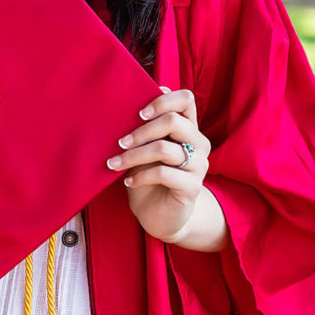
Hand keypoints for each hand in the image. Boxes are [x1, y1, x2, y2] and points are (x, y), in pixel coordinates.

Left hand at [106, 87, 215, 246]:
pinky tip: (128, 182)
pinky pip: (163, 173)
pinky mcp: (193, 187)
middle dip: (141, 130)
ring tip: (115, 163)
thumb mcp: (145, 149)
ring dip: (134, 155)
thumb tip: (127, 104)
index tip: (138, 113)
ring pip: (164, 149)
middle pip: (174, 121)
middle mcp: (199, 144)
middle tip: (120, 142)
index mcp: (188, 128)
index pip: (186, 99)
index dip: (163, 100)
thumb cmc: (149, 177)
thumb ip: (144, 129)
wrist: (159, 215)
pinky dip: (140, 176)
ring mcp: (198, 165)